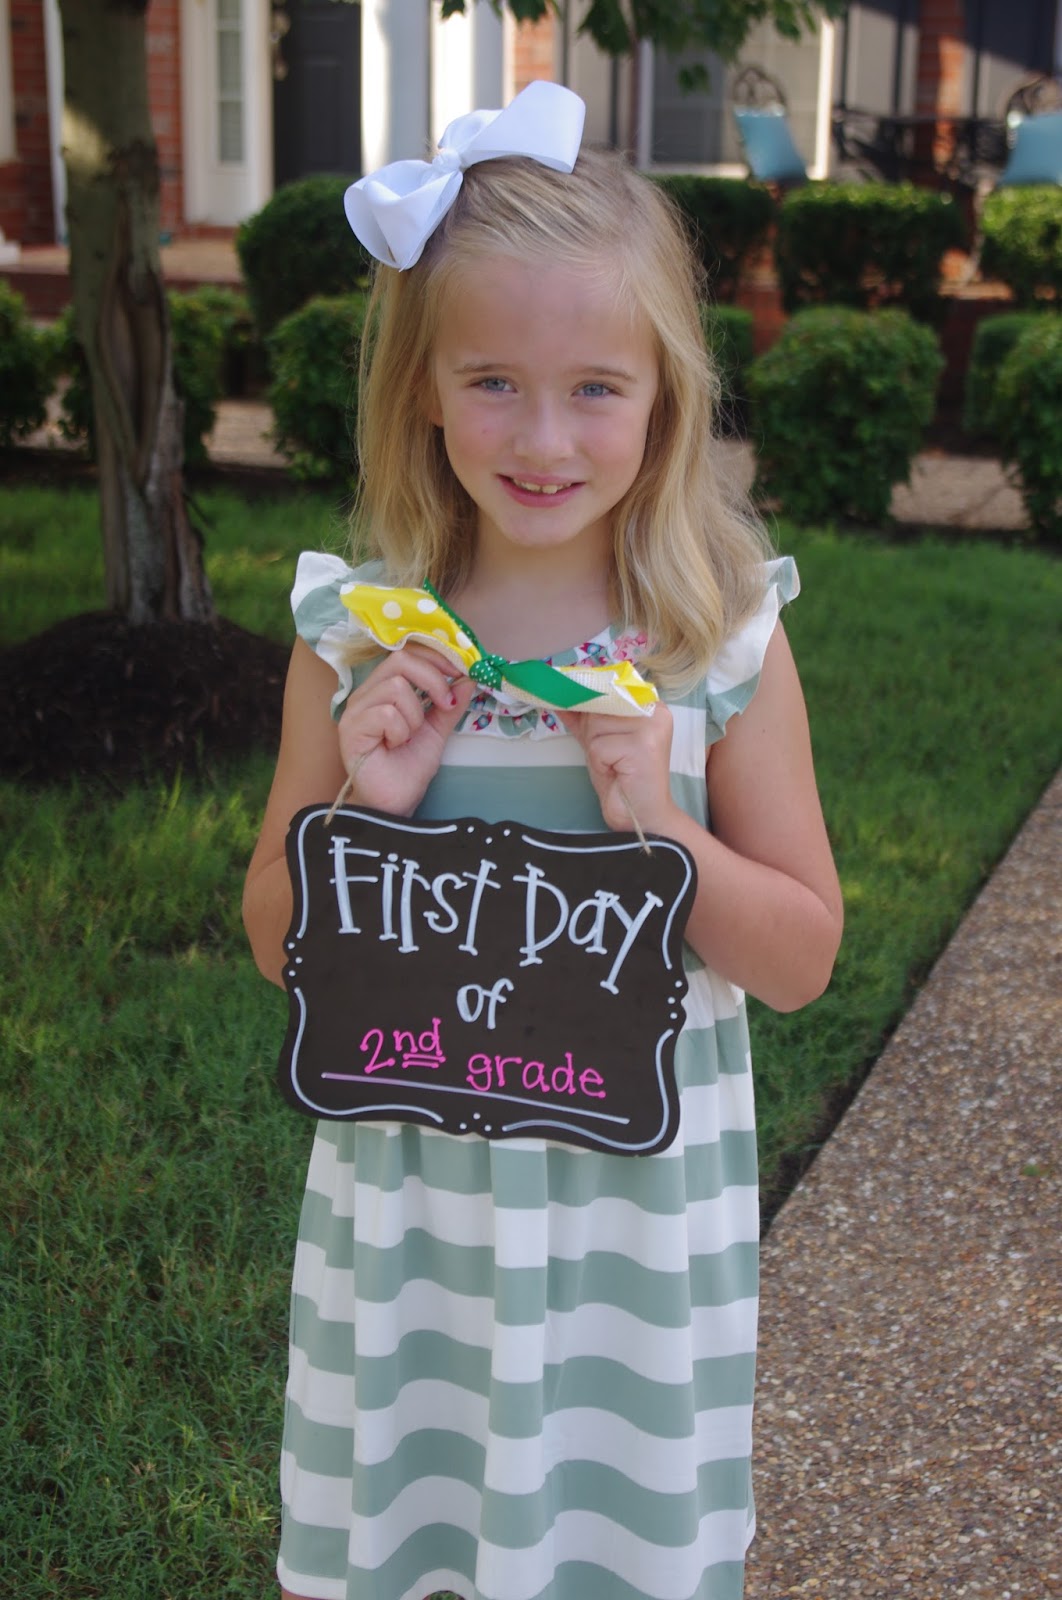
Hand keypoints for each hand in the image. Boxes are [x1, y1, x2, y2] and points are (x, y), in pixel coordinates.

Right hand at [337, 646, 474, 815]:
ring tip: (408, 737)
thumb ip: (449, 705)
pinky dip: (400, 731)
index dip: (435, 657)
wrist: (396, 802)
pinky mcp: (350, 728)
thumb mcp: (437, 730)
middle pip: (401, 660)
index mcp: (384, 688)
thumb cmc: (409, 767)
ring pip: (396, 687)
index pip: (407, 652)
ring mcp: (356, 709)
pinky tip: (394, 746)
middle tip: (445, 705)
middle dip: (432, 680)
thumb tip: (468, 678)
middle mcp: (366, 693)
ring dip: (415, 715)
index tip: (459, 673)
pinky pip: (386, 712)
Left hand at [562, 702, 677, 836]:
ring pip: (596, 725)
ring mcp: (651, 726)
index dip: (587, 694)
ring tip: (614, 764)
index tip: (569, 696)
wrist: (640, 815)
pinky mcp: (643, 745)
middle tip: (608, 755)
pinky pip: (599, 745)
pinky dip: (599, 762)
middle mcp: (654, 710)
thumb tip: (558, 695)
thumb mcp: (599, 740)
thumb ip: (584, 718)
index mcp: (648, 705)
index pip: (609, 686)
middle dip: (592, 732)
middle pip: (599, 705)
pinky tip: (616, 772)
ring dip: (596, 749)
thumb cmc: (621, 779)